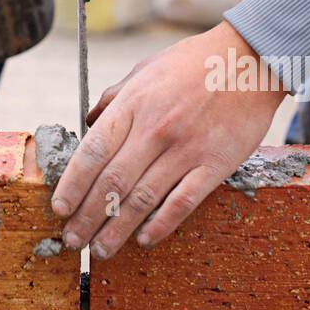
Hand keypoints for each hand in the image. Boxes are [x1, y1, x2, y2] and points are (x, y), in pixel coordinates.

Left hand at [52, 20, 286, 257]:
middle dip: (87, 216)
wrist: (250, 59)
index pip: (93, 151)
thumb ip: (116, 98)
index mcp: (134, 103)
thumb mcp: (146, 69)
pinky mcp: (216, 164)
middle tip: (73, 240)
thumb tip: (88, 122)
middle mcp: (155, 128)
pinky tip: (144, 240)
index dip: (73, 184)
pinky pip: (183, 202)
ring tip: (101, 250)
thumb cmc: (194, 62)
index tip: (59, 208)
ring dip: (117, 229)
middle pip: (112, 182)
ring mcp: (186, 148)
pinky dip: (161, 225)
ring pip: (143, 199)